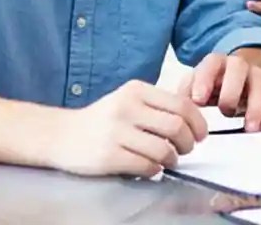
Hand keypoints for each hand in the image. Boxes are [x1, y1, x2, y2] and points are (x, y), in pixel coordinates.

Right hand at [50, 80, 206, 177]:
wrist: (59, 135)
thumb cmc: (101, 120)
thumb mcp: (128, 100)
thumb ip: (157, 105)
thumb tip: (194, 118)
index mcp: (136, 90)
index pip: (182, 105)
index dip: (198, 122)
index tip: (201, 133)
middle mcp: (126, 108)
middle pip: (177, 126)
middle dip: (188, 142)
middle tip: (185, 149)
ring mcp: (116, 132)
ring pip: (164, 149)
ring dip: (172, 159)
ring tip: (167, 160)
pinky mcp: (108, 156)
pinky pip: (146, 165)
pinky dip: (155, 169)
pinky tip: (150, 167)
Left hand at [179, 51, 260, 131]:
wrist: (243, 76)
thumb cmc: (216, 85)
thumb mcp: (198, 85)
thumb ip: (186, 93)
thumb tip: (176, 107)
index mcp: (217, 63)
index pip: (211, 63)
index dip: (204, 80)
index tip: (198, 100)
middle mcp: (239, 64)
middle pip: (238, 67)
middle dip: (231, 90)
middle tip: (226, 111)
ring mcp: (258, 73)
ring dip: (256, 106)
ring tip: (250, 127)